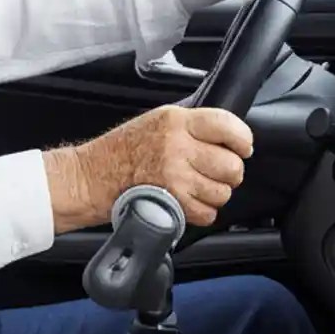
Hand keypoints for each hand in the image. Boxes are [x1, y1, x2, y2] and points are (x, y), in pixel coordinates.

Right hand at [43, 105, 252, 233]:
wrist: (92, 176)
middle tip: (216, 173)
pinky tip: (188, 203)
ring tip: (197, 188)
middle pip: (231, 165)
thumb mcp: (156, 121)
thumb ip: (191, 126)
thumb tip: (227, 137)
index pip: (228, 125)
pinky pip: (207, 213)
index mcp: (176, 121)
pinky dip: (202, 212)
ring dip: (215, 194)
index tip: (243, 148)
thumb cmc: (122, 150)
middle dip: (229, 173)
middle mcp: (177, 146)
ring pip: (223, 192)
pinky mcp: (171, 203)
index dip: (243, 140)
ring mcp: (175, 176)